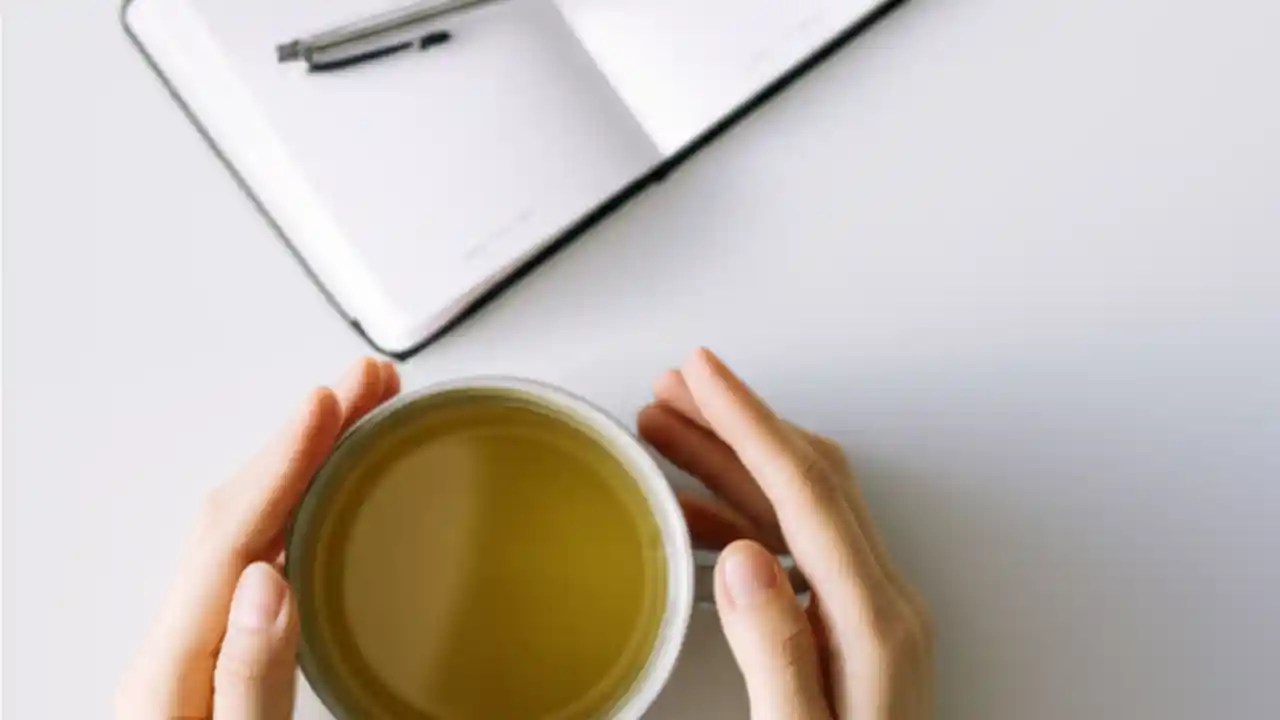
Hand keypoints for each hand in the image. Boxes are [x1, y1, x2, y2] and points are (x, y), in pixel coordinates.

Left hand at [117, 358, 399, 719]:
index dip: (286, 457)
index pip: (234, 531)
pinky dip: (297, 505)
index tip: (333, 399)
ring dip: (303, 460)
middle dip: (304, 435)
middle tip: (369, 385)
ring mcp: (200, 643)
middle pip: (238, 510)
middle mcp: (180, 639)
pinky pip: (258, 553)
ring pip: (248, 524)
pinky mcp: (223, 654)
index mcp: (174, 663)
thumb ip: (248, 680)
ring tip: (359, 417)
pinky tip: (325, 498)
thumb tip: (266, 580)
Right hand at [638, 349, 932, 718]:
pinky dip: (741, 513)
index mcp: (873, 623)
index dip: (748, 421)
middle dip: (735, 421)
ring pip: (796, 505)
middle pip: (804, 478)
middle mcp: (880, 604)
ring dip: (732, 460)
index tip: (704, 374)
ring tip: (666, 433)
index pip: (804, 491)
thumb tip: (746, 558)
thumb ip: (779, 653)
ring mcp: (868, 613)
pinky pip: (794, 546)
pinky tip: (695, 512)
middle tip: (673, 387)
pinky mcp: (850, 629)